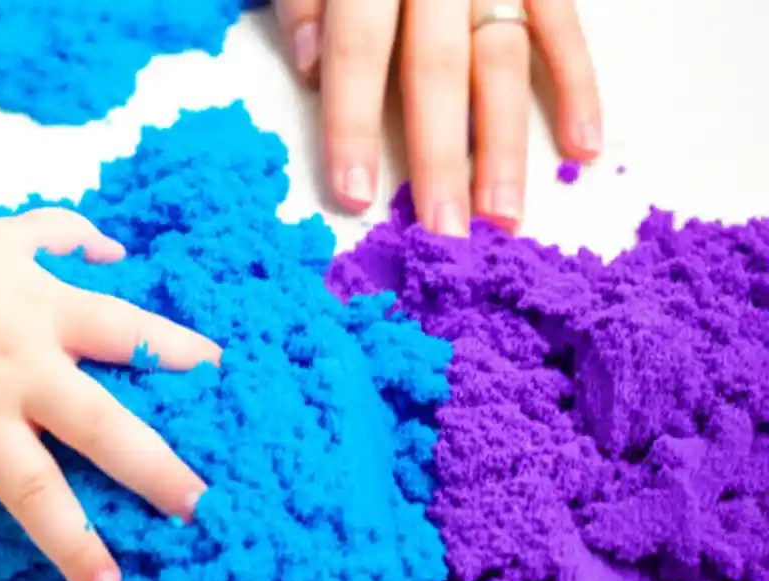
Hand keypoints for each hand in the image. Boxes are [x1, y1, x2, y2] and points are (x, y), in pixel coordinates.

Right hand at [0, 208, 221, 580]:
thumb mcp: (0, 235)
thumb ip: (62, 235)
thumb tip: (117, 249)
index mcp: (42, 313)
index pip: (125, 332)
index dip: (173, 350)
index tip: (218, 374)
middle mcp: (18, 369)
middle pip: (99, 424)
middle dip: (152, 468)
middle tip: (195, 509)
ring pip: (32, 486)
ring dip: (71, 539)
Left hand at [275, 0, 601, 234]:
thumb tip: (315, 68)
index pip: (360, 48)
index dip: (354, 122)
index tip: (353, 195)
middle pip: (437, 69)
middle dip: (439, 156)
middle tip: (443, 234)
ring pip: (502, 60)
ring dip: (504, 143)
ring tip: (503, 218)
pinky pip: (564, 25)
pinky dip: (579, 83)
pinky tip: (585, 147)